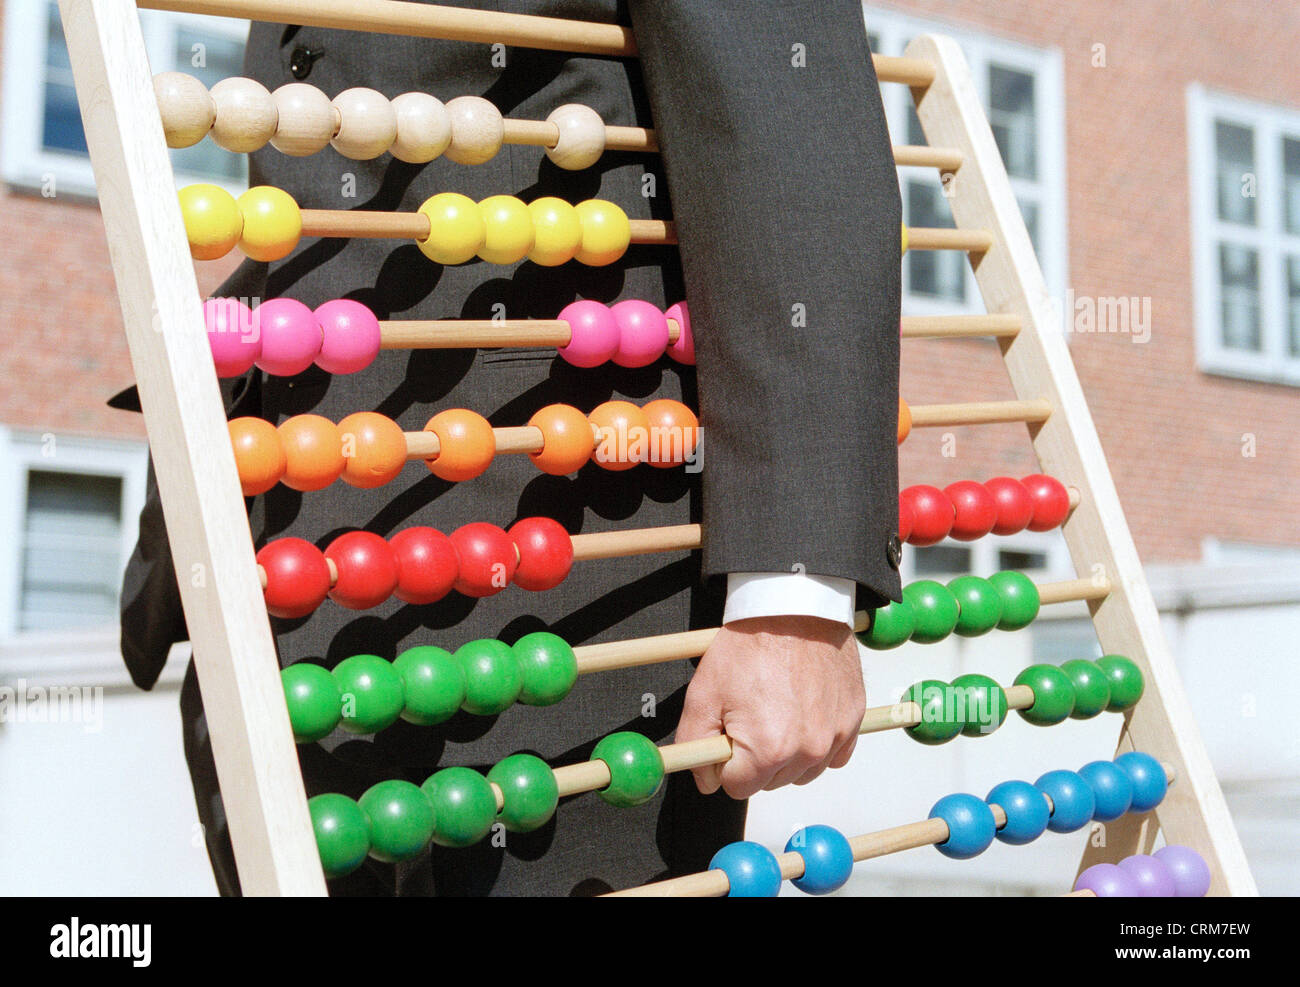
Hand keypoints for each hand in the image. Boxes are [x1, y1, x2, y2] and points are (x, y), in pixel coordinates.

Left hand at [675, 614, 865, 799]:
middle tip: (751, 713)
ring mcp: (834, 737)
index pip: (737, 787)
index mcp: (769, 750)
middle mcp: (808, 751)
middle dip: (755, 757)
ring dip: (788, 753)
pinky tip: (802, 711)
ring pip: (802, 772)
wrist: (794, 607)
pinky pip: (831, 754)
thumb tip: (706, 779)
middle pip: (770, 782)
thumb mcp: (703, 693)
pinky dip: (816, 742)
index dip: (726, 761)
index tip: (728, 733)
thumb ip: (695, 745)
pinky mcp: (853, 721)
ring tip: (777, 709)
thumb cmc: (752, 644)